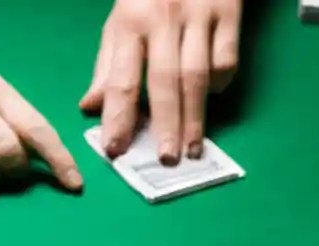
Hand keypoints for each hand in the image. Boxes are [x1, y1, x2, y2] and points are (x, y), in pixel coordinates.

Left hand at [80, 0, 241, 163]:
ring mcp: (199, 15)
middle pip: (164, 81)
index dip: (117, 116)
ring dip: (195, 117)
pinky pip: (227, 60)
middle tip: (164, 159)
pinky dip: (221, 85)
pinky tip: (213, 99)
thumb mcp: (122, 17)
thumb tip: (90, 107)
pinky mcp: (229, 12)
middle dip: (164, 124)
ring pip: (198, 76)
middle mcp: (163, 17)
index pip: (121, 77)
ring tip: (191, 149)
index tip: (115, 149)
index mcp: (129, 20)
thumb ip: (108, 64)